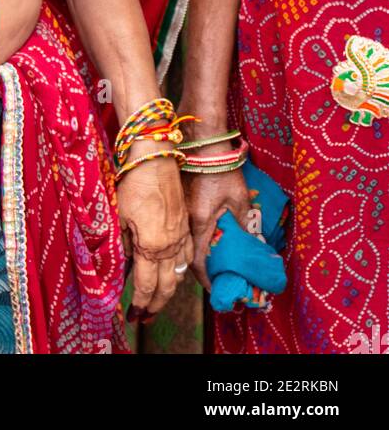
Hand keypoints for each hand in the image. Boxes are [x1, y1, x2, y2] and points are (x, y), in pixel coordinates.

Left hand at [116, 154, 192, 318]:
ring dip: (169, 290)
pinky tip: (175, 271)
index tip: (134, 315)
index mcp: (152, 247)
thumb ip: (123, 244)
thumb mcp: (120, 216)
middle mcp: (171, 246)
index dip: (140, 303)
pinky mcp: (187, 225)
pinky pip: (188, 256)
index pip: (147, 285)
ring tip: (158, 299)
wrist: (156, 158)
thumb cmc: (134, 183)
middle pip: (167, 287)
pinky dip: (181, 269)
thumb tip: (124, 262)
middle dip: (156, 305)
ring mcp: (182, 236)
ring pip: (179, 273)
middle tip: (145, 317)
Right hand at [185, 166, 251, 291]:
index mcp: (199, 221)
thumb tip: (249, 243)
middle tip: (215, 279)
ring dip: (195, 255)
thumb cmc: (223, 167)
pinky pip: (183, 228)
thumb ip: (242, 222)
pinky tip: (202, 240)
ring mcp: (179, 209)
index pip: (198, 260)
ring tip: (211, 264)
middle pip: (187, 254)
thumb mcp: (238, 198)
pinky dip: (191, 239)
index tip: (216, 289)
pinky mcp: (178, 200)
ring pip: (184, 242)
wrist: (202, 140)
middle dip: (201, 270)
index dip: (207, 279)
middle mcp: (184, 219)